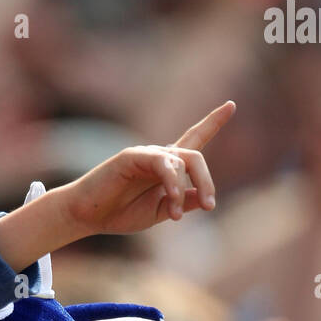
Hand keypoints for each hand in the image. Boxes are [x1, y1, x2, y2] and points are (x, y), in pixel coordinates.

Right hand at [59, 101, 234, 236]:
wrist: (89, 216)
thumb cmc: (121, 213)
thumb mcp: (160, 213)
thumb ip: (182, 204)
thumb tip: (204, 199)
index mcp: (168, 168)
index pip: (194, 139)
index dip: (213, 122)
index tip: (231, 104)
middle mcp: (160, 156)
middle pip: (195, 156)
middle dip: (207, 181)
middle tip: (209, 206)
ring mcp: (147, 154)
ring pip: (183, 160)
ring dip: (187, 189)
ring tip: (176, 216)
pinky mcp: (133, 156)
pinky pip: (163, 164)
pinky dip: (172, 184)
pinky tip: (172, 207)